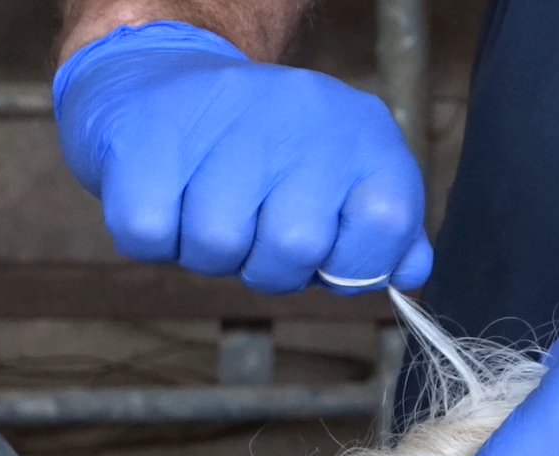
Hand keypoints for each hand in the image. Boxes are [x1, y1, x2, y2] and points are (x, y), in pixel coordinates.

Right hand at [53, 21, 429, 293]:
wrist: (162, 82)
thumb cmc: (263, 156)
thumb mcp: (340, 182)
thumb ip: (385, 234)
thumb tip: (409, 270)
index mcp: (364, 133)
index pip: (388, 224)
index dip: (352, 266)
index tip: (324, 256)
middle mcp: (306, 113)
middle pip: (296, 247)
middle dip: (269, 269)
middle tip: (254, 237)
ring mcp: (227, 115)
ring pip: (218, 245)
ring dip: (208, 256)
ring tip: (206, 211)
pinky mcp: (149, 131)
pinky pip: (150, 234)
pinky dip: (155, 242)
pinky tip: (166, 202)